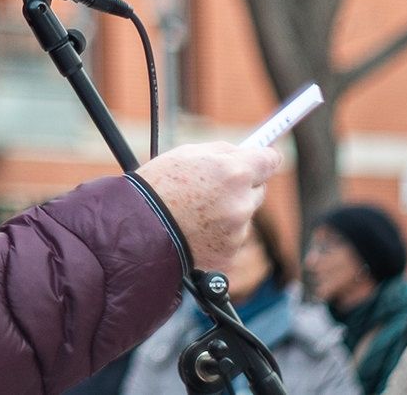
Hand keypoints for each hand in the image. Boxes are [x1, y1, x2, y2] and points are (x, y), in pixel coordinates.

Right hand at [136, 142, 280, 273]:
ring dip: (229, 212)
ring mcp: (238, 231)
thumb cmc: (157, 187)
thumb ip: (223, 153)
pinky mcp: (230, 253)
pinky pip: (233, 238)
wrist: (137, 230)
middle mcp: (241, 202)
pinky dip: (220, 235)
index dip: (263, 159)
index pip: (270, 160)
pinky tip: (196, 230)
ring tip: (195, 212)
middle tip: (212, 188)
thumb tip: (247, 153)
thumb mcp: (187, 154)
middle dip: (242, 187)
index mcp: (234, 172)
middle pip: (258, 189)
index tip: (263, 158)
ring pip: (244, 215)